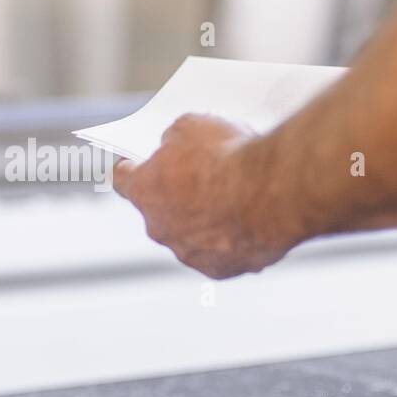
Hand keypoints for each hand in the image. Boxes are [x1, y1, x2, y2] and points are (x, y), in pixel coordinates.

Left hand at [110, 113, 288, 278]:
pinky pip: (220, 253)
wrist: (272, 192)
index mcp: (144, 191)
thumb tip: (177, 146)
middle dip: (177, 194)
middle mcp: (160, 228)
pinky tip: (250, 219)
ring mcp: (188, 253)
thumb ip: (175, 139)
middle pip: (160, 210)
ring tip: (236, 197)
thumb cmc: (229, 156)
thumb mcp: (192, 126)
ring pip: (191, 235)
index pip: (123, 179)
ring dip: (206, 219)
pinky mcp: (219, 270)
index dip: (131, 169)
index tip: (133, 165)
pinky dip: (231, 238)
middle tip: (204, 177)